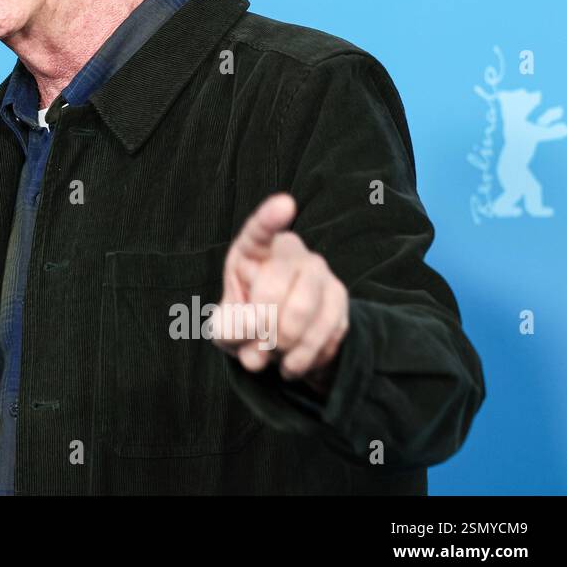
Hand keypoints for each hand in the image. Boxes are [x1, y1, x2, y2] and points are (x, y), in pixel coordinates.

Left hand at [212, 193, 348, 392]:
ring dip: (283, 348)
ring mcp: (320, 272)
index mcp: (253, 250)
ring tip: (272, 357)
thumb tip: (255, 355)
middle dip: (259, 329)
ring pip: (303, 314)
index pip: (260, 231)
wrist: (278, 339)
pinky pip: (326, 333)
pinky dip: (305, 358)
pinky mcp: (341, 298)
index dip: (270, 218)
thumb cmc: (244, 321)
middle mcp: (290, 252)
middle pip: (274, 291)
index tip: (285, 204)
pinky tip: (292, 362)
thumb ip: (232, 334)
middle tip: (254, 348)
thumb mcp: (225, 328)